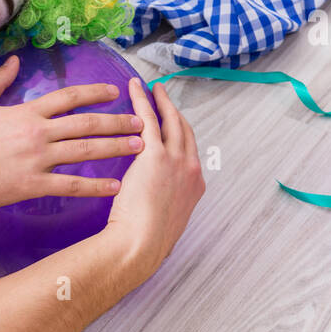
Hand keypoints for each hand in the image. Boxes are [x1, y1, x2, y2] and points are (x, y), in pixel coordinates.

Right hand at [0, 53, 144, 208]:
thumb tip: (14, 59)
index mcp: (27, 112)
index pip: (69, 97)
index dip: (95, 93)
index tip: (116, 93)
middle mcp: (37, 133)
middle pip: (86, 124)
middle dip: (117, 123)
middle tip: (141, 124)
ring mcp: (36, 159)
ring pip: (85, 152)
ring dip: (115, 149)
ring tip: (139, 149)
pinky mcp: (31, 184)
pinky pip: (70, 185)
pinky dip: (95, 186)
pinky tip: (115, 187)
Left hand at [102, 78, 205, 276]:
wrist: (142, 243)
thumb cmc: (146, 240)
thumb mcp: (165, 220)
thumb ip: (164, 205)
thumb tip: (151, 204)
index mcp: (195, 186)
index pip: (190, 151)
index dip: (181, 133)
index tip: (173, 122)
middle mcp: (191, 169)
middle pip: (185, 130)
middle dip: (174, 110)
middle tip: (164, 95)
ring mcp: (176, 160)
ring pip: (171, 121)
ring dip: (161, 101)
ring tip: (152, 88)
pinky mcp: (155, 155)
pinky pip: (149, 120)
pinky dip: (142, 101)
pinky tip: (135, 88)